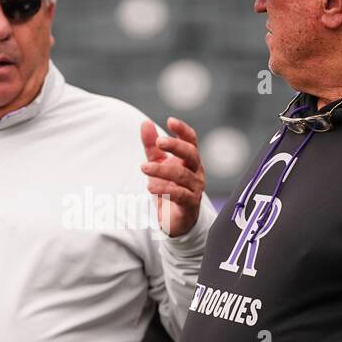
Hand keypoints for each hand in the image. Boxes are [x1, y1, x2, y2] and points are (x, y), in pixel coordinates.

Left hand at [140, 117, 204, 238]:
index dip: (183, 130)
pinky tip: (151, 186)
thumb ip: (152, 146)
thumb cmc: (169, 188)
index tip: (170, 121)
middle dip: (176, 146)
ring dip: (162, 169)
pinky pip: (180, 195)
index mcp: (190, 160)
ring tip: (144, 167)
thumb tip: (145, 123)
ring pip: (182, 175)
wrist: (175, 221)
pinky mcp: (189, 205)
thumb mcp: (158, 165)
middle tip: (159, 142)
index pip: (191, 141)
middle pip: (191, 154)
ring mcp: (195, 189)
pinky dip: (165, 189)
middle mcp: (196, 172)